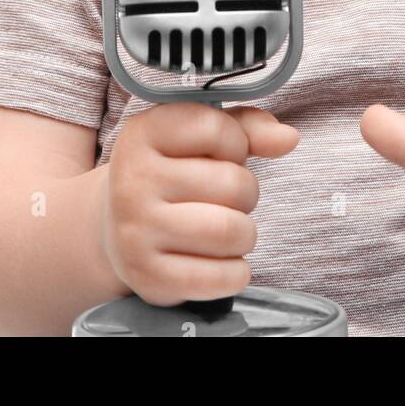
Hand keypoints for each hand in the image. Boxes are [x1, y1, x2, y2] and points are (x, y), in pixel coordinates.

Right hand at [100, 102, 299, 305]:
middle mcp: (132, 181)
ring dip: (245, 233)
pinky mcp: (149, 277)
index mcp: (143, 133)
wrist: (115, 226)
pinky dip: (236, 272)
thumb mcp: (200, 136)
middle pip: (233, 184)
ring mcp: (137, 232)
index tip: (222, 155)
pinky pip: (220, 277)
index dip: (236, 143)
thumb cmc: (172, 171)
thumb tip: (289, 138)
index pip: (216, 128)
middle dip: (246, 192)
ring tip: (228, 228)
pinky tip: (222, 260)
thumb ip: (248, 128)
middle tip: (227, 199)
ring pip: (230, 231)